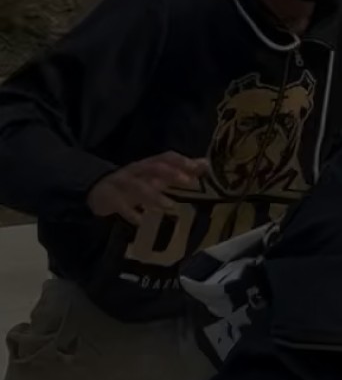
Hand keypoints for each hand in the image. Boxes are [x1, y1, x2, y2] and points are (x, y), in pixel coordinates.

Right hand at [87, 152, 207, 224]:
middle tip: (191, 182)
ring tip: (170, 206)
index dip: (182, 161)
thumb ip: (180, 171)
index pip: (166, 157)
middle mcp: (136, 171)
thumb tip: (205, 164)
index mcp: (148, 165)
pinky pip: (120, 206)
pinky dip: (130, 213)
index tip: (200, 168)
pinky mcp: (110, 199)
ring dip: (153, 195)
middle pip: (153, 167)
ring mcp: (121, 184)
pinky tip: (141, 221)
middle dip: (172, 173)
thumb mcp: (156, 176)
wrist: (98, 191)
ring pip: (137, 186)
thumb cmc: (135, 183)